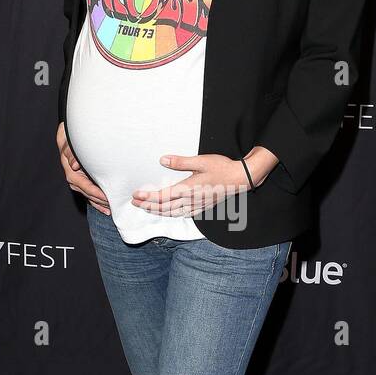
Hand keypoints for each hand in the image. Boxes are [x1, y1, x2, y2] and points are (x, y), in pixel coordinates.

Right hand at [56, 121, 110, 213]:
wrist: (68, 137)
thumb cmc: (72, 140)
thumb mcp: (70, 144)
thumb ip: (71, 153)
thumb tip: (74, 165)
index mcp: (71, 173)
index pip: (85, 187)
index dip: (97, 194)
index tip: (107, 198)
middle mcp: (74, 180)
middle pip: (88, 194)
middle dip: (101, 201)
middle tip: (114, 205)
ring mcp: (78, 182)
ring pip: (89, 196)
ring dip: (100, 203)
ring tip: (111, 209)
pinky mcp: (82, 183)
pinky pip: (89, 195)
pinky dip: (97, 202)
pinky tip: (105, 208)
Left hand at [131, 152, 250, 216]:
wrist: (240, 178)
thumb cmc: (222, 168)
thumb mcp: (201, 161)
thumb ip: (180, 162)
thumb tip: (162, 160)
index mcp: (188, 189)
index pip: (163, 196)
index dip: (148, 197)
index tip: (136, 195)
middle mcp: (191, 200)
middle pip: (164, 208)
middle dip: (148, 205)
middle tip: (135, 202)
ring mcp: (197, 206)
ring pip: (172, 213)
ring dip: (157, 211)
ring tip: (146, 208)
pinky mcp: (202, 207)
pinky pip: (183, 215)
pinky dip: (171, 215)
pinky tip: (167, 213)